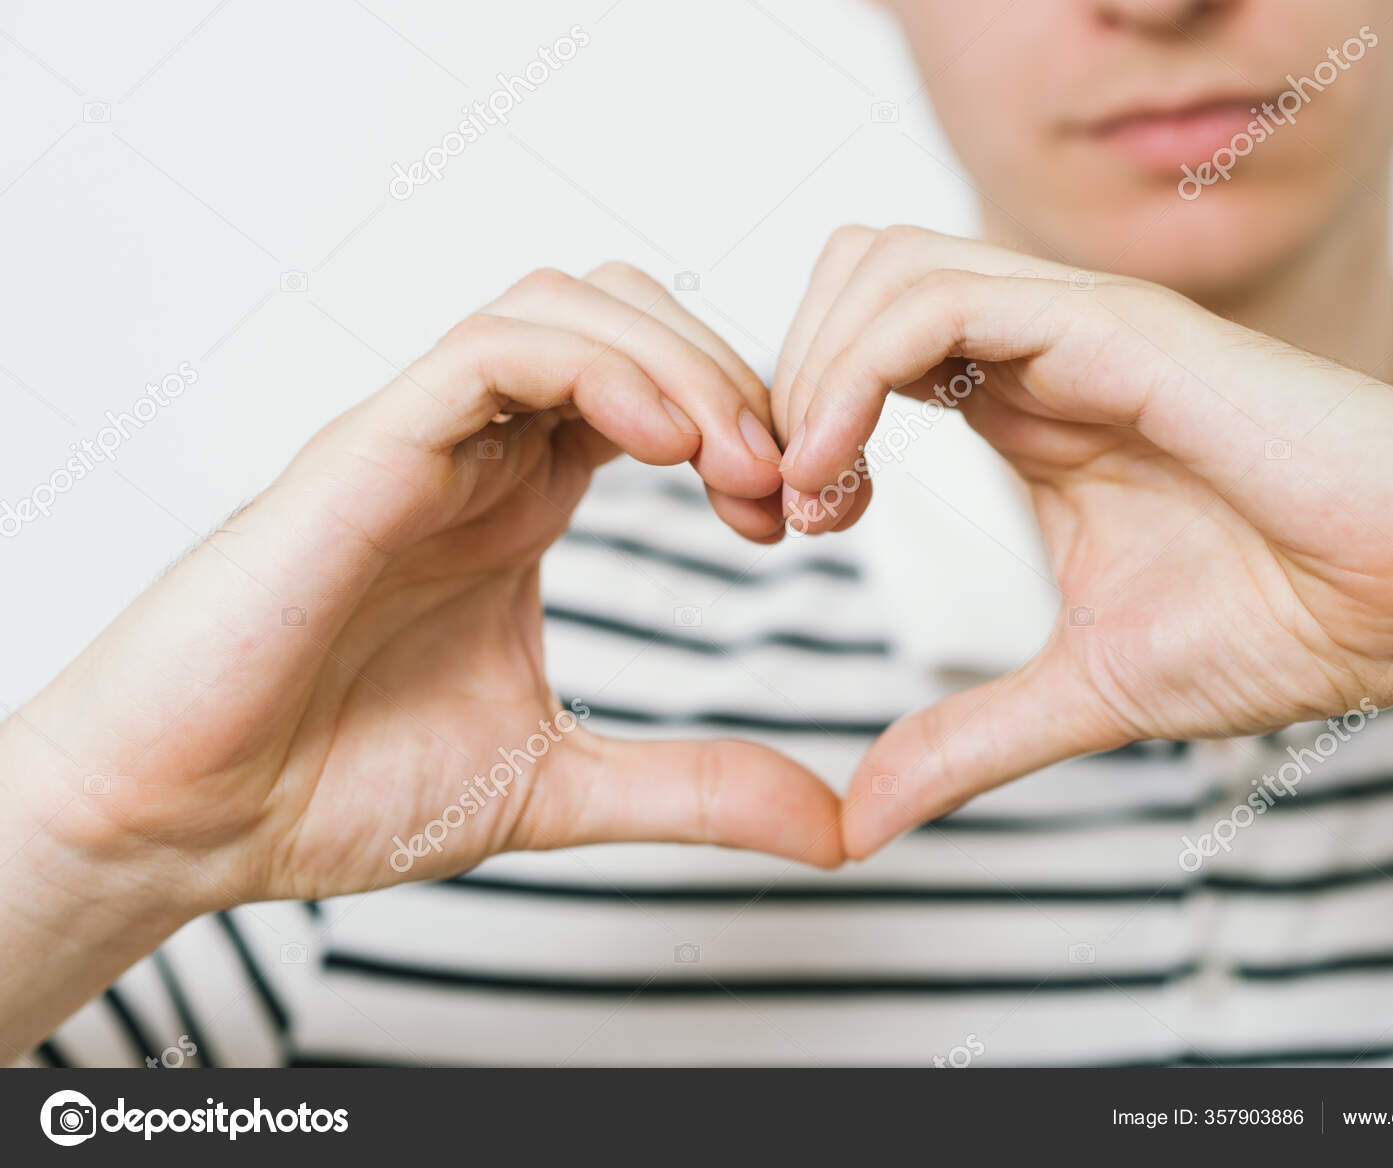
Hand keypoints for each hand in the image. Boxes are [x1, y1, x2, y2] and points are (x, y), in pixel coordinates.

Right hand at [8, 262, 841, 922]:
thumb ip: (697, 790)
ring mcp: (422, 442)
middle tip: (788, 487)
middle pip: (632, 318)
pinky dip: (595, 369)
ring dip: (680, 363)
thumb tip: (832, 829)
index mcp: (523, 502)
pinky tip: (663, 442)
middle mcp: (479, 454)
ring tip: (738, 465)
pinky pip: (491, 351)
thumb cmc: (337, 785)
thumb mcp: (563, 786)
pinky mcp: (365, 452)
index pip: (660, 392)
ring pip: (568, 306)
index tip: (802, 521)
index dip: (751, 429)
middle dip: (736, 379)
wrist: (190, 822)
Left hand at [770, 226, 1392, 855]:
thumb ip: (963, 742)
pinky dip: (857, 368)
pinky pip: (941, 298)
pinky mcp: (1117, 327)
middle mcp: (1038, 348)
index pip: (859, 350)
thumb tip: (860, 821)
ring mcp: (1076, 325)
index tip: (786, 526)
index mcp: (1023, 405)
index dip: (796, 422)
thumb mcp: (1083, 693)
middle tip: (781, 503)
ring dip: (808, 370)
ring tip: (811, 490)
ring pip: (879, 265)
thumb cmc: (1287, 623)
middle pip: (850, 280)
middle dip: (781, 379)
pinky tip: (844, 469)